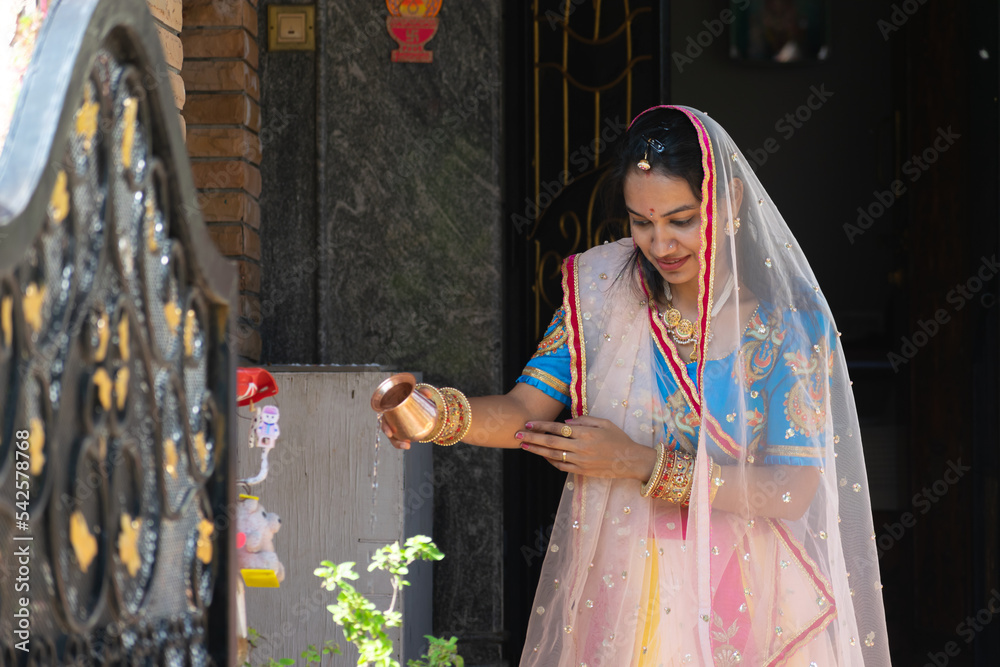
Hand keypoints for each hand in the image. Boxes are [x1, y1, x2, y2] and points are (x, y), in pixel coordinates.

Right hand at [379, 387, 437, 450]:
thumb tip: (428, 394)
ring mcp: (395, 426)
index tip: (390, 433)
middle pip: (389, 432)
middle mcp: (390, 419)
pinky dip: (403, 442)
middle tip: (405, 444)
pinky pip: (400, 437)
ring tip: (407, 446)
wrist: (415, 402)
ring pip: (394, 438)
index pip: (384, 420)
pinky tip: (409, 445)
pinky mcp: (400, 430)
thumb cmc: (412, 397)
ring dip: (398, 444)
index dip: (386, 428)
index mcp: (389, 410)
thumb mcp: (417, 394)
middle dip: (394, 440)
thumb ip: (422, 391)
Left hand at [516, 416, 656, 480]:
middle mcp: (581, 447)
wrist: (630, 461)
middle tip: (517, 434)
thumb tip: (565, 421)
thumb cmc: (618, 438)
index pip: (558, 428)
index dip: (541, 425)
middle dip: (532, 438)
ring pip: (553, 455)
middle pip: (550, 442)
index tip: (528, 423)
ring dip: (536, 450)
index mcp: (586, 433)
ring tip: (524, 445)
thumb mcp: (604, 423)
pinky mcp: (582, 471)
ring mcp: (580, 461)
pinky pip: (561, 466)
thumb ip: (584, 420)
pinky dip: (550, 461)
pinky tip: (542, 455)